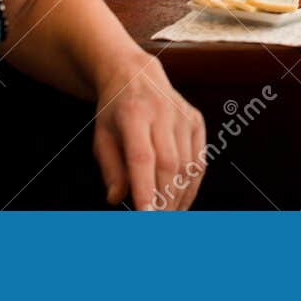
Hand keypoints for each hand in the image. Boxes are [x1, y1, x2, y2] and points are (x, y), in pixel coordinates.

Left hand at [92, 50, 206, 210]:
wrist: (136, 74)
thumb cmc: (114, 111)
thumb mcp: (101, 136)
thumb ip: (110, 169)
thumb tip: (117, 199)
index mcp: (133, 114)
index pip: (142, 156)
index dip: (145, 188)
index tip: (146, 216)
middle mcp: (162, 112)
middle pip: (169, 163)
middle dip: (164, 199)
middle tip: (157, 226)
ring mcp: (183, 115)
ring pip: (187, 165)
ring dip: (179, 197)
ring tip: (168, 218)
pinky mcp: (196, 121)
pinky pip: (199, 160)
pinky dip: (192, 186)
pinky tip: (181, 202)